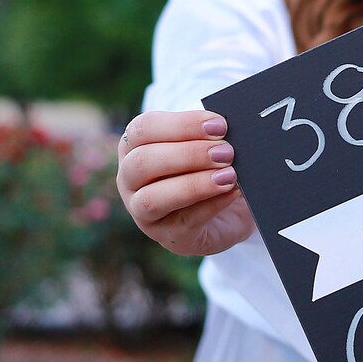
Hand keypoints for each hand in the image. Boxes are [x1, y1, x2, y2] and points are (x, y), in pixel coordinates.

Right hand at [117, 110, 255, 256]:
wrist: (226, 213)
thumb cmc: (207, 169)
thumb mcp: (202, 146)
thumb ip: (205, 136)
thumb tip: (223, 128)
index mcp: (133, 146)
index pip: (143, 128)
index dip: (182, 125)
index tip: (219, 125)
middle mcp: (129, 179)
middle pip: (143, 162)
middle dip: (188, 154)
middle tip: (226, 152)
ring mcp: (142, 212)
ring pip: (153, 198)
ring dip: (194, 185)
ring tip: (229, 176)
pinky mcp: (168, 236)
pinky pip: (185, 221)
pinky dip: (212, 204)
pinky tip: (233, 192)